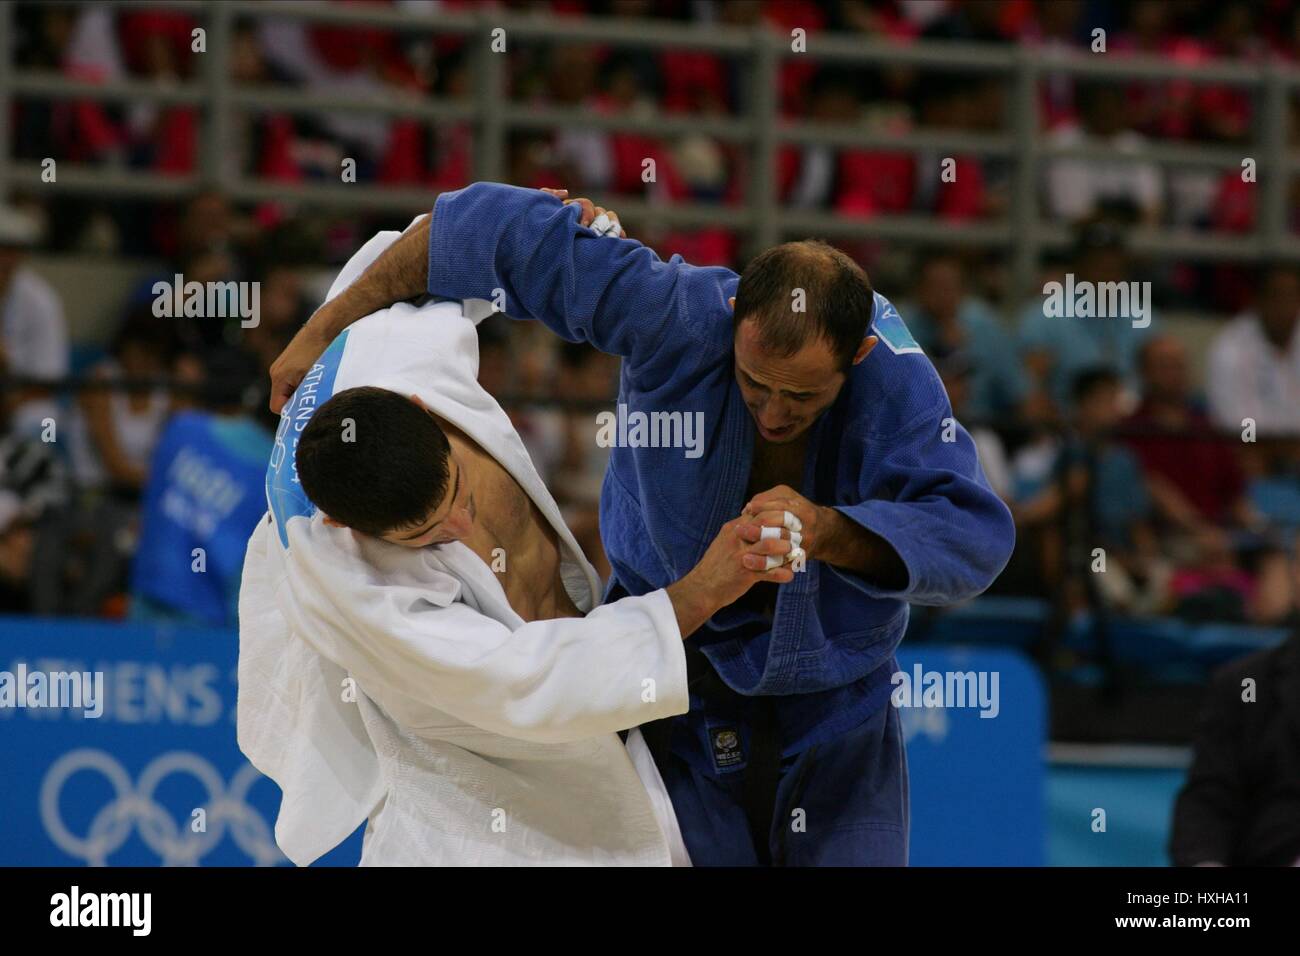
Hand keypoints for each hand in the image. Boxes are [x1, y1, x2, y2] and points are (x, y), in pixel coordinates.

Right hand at [269, 319, 332, 413]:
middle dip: (298, 402)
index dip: (292, 412)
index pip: (277, 407)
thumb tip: (307, 413)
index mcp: (279, 377)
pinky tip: (318, 377)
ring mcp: (281, 365)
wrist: (326, 327)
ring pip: (289, 389)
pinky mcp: (289, 361)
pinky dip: (304, 382)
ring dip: (302, 392)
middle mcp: (276, 371)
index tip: (308, 410)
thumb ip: (306, 397)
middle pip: (283, 399)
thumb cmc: (322, 352)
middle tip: (316, 400)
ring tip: (319, 386)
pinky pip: (293, 380)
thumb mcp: (315, 379)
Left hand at [539, 188, 623, 236]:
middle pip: (600, 212)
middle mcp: (586, 217)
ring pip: (610, 220)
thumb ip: (548, 198)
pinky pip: (617, 234)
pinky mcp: (603, 241)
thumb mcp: (541, 213)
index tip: (582, 226)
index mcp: (571, 210)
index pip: (585, 205)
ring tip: (611, 238)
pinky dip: (620, 235)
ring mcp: (596, 228)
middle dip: (600, 222)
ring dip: (613, 227)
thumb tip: (567, 193)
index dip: (586, 214)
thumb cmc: (539, 232)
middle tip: (596, 234)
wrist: (540, 254)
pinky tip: (621, 241)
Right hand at [666, 515, 794, 636]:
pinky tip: (789, 575)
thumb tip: (754, 517)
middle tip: (799, 535)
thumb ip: (741, 529)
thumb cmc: (716, 564)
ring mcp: (742, 555)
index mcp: (735, 528)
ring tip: (794, 553)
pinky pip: (770, 572)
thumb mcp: (725, 540)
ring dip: (786, 549)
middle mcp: (738, 538)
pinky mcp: (745, 574)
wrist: (701, 587)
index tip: (792, 519)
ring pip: (771, 545)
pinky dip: (783, 574)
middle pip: (767, 524)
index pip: (760, 512)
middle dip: (786, 529)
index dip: (778, 515)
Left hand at [739, 485, 825, 562]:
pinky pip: (782, 565)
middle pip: (779, 531)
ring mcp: (803, 547)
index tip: (747, 510)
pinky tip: (751, 562)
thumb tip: (748, 509)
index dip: (762, 508)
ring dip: (759, 551)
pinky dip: (766, 564)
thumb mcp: (787, 496)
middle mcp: (805, 530)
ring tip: (742, 548)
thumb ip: (767, 498)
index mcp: (803, 511)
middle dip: (757, 531)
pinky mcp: (799, 561)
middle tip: (738, 531)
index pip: (781, 508)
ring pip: (779, 550)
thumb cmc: (798, 510)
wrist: (823, 532)